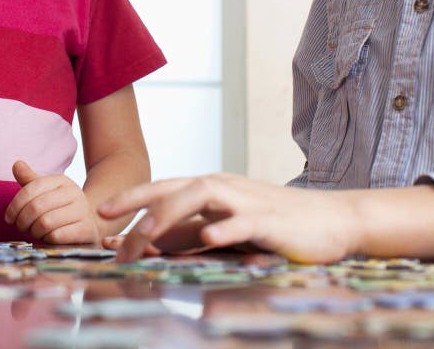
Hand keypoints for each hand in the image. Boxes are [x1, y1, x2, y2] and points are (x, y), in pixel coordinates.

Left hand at [4, 160, 99, 243]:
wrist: (88, 224)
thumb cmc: (60, 208)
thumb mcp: (45, 192)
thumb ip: (29, 180)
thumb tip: (16, 164)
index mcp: (62, 180)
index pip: (32, 188)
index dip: (15, 205)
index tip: (9, 218)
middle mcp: (74, 192)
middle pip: (37, 206)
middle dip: (22, 220)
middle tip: (21, 227)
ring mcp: (82, 211)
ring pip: (45, 223)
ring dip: (34, 231)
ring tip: (34, 232)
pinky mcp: (86, 230)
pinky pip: (56, 236)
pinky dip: (46, 239)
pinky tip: (47, 238)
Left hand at [98, 173, 354, 263]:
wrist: (330, 219)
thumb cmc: (271, 225)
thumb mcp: (224, 229)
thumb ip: (189, 235)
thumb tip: (147, 246)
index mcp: (210, 189)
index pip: (164, 188)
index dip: (132, 198)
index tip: (102, 213)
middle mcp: (223, 188)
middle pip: (174, 186)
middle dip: (139, 201)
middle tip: (108, 219)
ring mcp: (246, 202)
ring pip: (202, 196)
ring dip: (172, 212)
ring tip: (147, 232)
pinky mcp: (270, 222)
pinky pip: (244, 222)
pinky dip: (225, 228)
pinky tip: (209, 239)